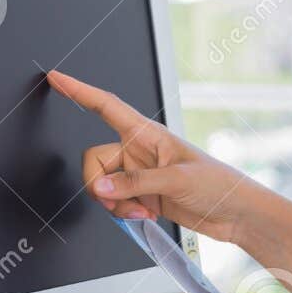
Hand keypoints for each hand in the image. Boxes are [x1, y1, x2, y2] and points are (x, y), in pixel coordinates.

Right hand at [47, 70, 248, 242]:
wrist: (235, 213)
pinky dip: (123, 211)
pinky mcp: (142, 196)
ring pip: (102, 185)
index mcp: (148, 133)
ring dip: (115, 203)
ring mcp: (139, 174)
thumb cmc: (218, 184)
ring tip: (142, 210)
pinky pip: (114, 201)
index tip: (56, 78)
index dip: (79, 91)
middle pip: (95, 160)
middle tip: (117, 200)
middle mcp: (139, 151)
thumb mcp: (177, 180)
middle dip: (99, 184)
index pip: (106, 106)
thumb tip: (101, 187)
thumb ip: (136, 183)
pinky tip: (145, 215)